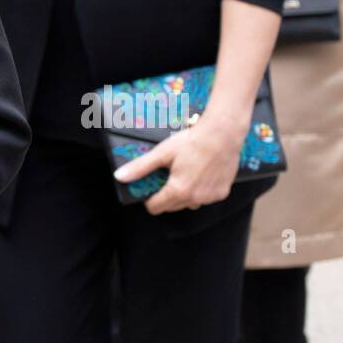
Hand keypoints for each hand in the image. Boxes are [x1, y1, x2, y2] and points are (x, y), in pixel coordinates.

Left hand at [113, 111, 245, 215]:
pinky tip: (199, 173)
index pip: (156, 207)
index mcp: (178, 191)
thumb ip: (140, 167)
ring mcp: (210, 198)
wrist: (222, 134)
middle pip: (171, 206)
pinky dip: (199, 190)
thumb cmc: (191, 142)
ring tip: (183, 173)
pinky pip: (205, 198)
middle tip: (166, 175)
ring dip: (183, 194)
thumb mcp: (162, 153)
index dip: (149, 198)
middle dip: (165, 195)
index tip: (150, 186)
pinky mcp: (222, 193)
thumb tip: (120, 177)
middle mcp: (195, 199)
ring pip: (189, 203)